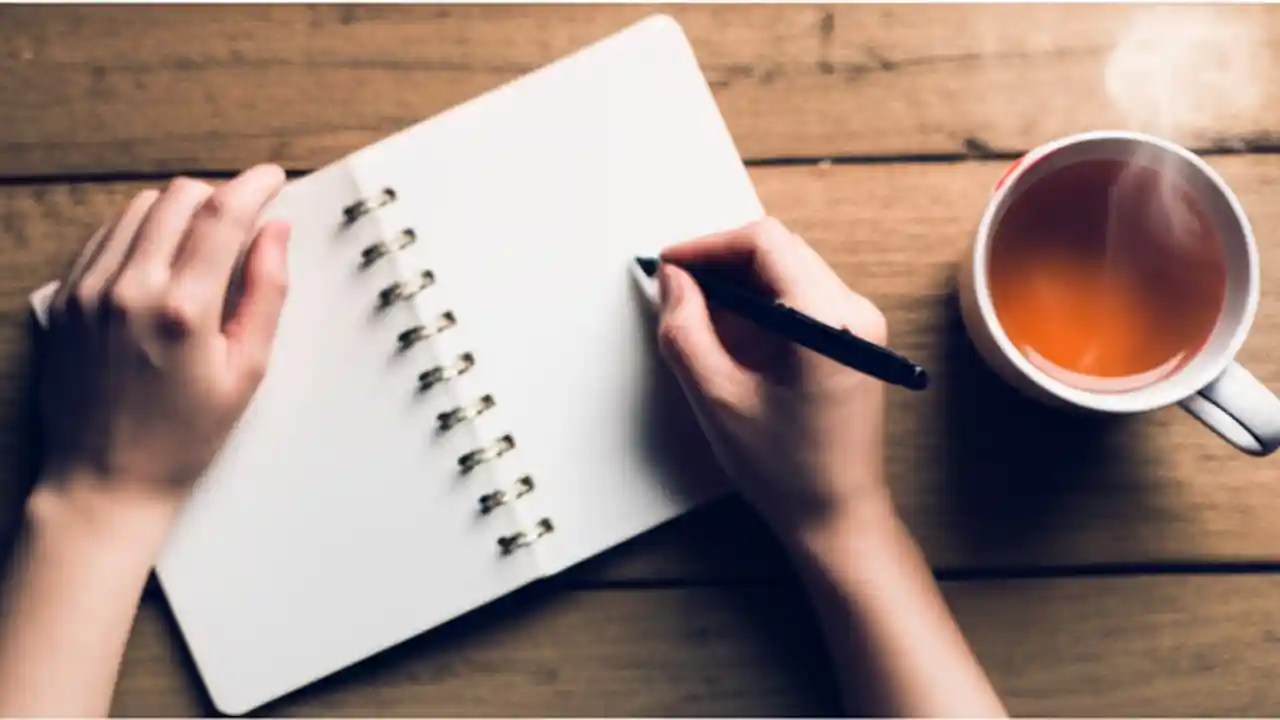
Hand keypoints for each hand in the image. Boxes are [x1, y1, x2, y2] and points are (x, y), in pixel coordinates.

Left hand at [35, 164, 289, 550]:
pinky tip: (159, 260)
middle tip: (241, 218)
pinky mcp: (62, 300)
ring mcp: (87, 292)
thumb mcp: (246, 371)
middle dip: (217, 195)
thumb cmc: (182, 437)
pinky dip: (138, 233)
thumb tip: (276, 233)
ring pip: (137, 209)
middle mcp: (128, 291)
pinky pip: (103, 237)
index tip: (271, 178)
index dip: (254, 186)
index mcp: (183, 310)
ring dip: (176, 211)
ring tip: (200, 243)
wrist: (105, 480)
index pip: (223, 216)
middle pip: (178, 198)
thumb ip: (265, 293)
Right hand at [654, 217, 891, 547]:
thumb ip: (686, 331)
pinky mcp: (852, 337)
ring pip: (787, 267)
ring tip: (699, 317)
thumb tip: (674, 279)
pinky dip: (758, 301)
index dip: (708, 245)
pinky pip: (799, 294)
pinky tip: (730, 335)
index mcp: (827, 322)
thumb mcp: (718, 398)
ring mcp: (858, 323)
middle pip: (778, 248)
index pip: (764, 242)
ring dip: (738, 281)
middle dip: (720, 261)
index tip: (670, 266)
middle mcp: (854, 312)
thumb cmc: (786, 470)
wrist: (837, 515)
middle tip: (676, 290)